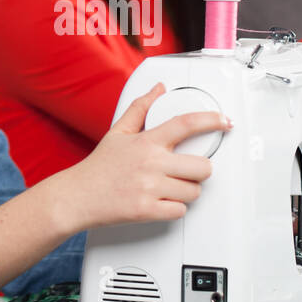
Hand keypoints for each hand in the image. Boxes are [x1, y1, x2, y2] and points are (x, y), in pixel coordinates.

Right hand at [56, 83, 229, 230]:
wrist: (77, 197)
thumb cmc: (99, 167)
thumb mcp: (118, 132)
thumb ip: (140, 108)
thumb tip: (158, 89)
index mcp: (147, 141)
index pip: (186, 124)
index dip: (210, 120)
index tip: (224, 121)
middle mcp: (151, 163)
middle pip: (202, 167)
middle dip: (199, 171)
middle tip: (187, 171)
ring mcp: (150, 188)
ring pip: (193, 192)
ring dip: (186, 192)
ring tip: (169, 188)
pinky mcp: (147, 210)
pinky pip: (180, 211)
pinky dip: (174, 209)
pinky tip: (162, 202)